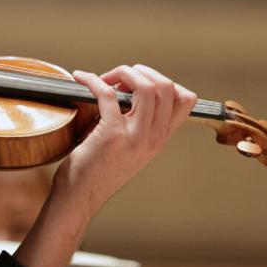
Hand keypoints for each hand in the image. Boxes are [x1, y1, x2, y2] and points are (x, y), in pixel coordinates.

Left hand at [59, 64, 197, 213]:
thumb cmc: (97, 169)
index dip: (164, 81)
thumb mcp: (130, 147)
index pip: (186, 100)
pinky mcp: (111, 134)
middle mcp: (153, 137)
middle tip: (118, 77)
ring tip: (103, 78)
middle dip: (140, 71)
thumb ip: (139, 123)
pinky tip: (81, 78)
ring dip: (122, 72)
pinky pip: (108, 94)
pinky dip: (93, 80)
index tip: (139, 83)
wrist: (80, 195)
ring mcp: (134, 136)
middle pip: (166, 87)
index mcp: (160, 138)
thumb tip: (128, 88)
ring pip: (145, 87)